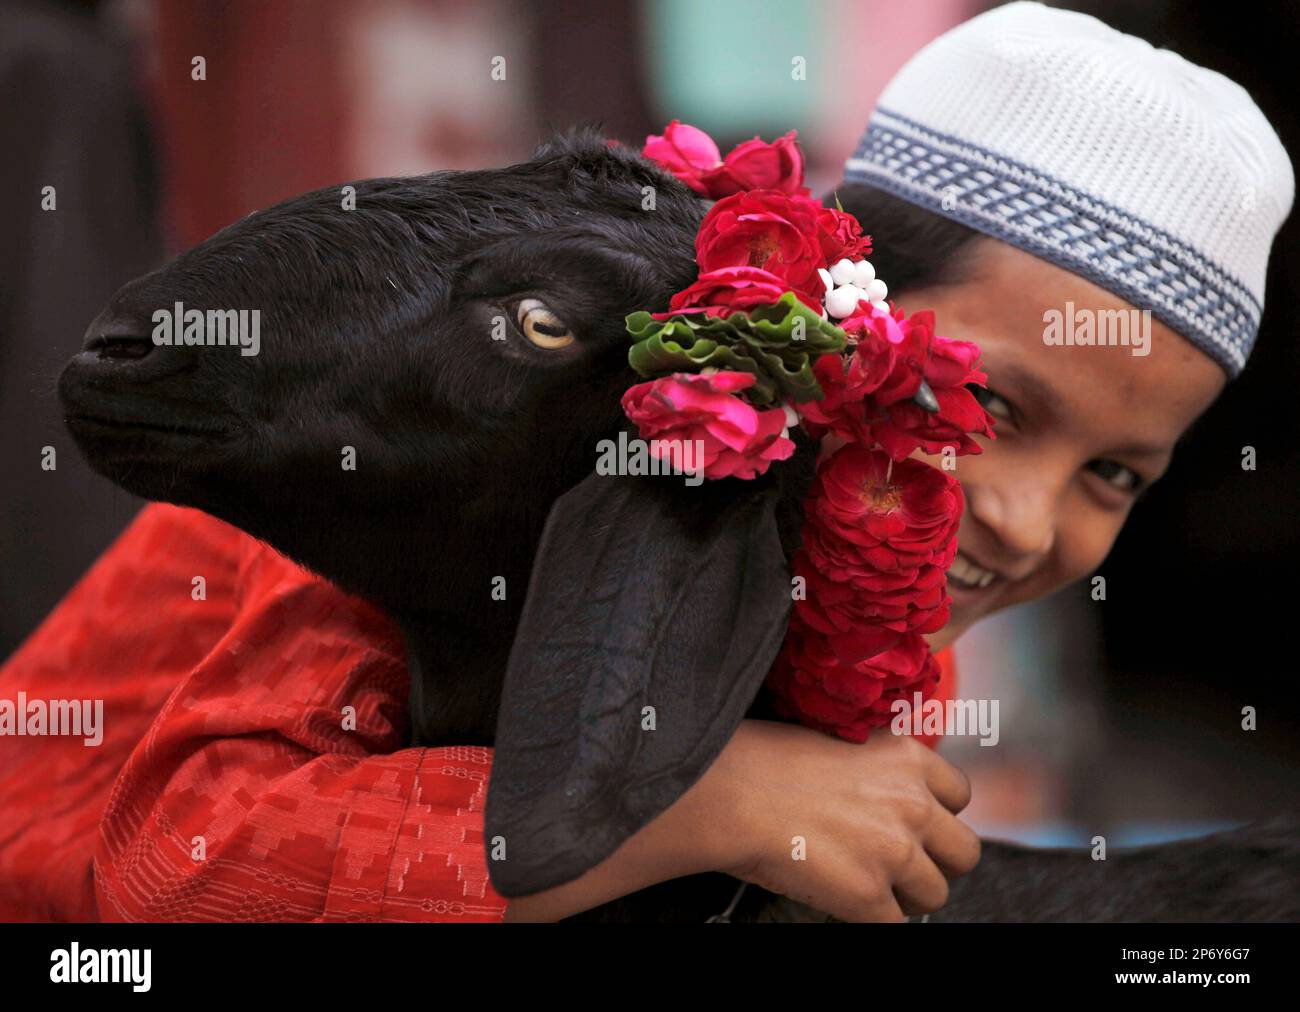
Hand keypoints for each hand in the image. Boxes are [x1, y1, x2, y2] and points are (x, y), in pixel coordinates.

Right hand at [705, 718, 980, 921]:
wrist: (731, 792)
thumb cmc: (765, 761)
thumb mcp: (839, 742)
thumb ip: (877, 769)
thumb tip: (884, 796)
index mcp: (907, 759)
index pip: (960, 795)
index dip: (938, 814)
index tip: (917, 824)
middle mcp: (912, 804)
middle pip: (963, 851)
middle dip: (936, 861)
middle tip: (902, 863)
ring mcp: (894, 852)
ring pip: (935, 893)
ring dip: (905, 894)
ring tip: (868, 884)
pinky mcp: (869, 895)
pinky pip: (895, 925)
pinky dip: (872, 918)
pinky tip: (847, 902)